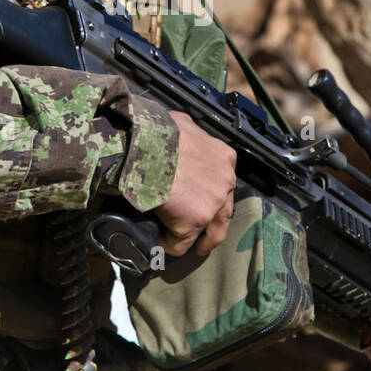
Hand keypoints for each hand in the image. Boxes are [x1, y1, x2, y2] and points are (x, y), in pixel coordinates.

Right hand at [154, 111, 236, 258]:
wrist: (145, 146)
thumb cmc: (157, 132)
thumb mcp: (182, 126)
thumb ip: (189, 138)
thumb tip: (177, 139)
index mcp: (224, 158)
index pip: (222, 184)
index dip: (210, 196)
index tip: (201, 203)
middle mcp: (225, 181)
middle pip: (224, 213)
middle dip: (213, 228)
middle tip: (203, 241)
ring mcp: (213, 203)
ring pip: (207, 231)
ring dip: (193, 240)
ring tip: (178, 245)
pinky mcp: (195, 220)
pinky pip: (181, 242)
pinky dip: (169, 245)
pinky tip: (159, 242)